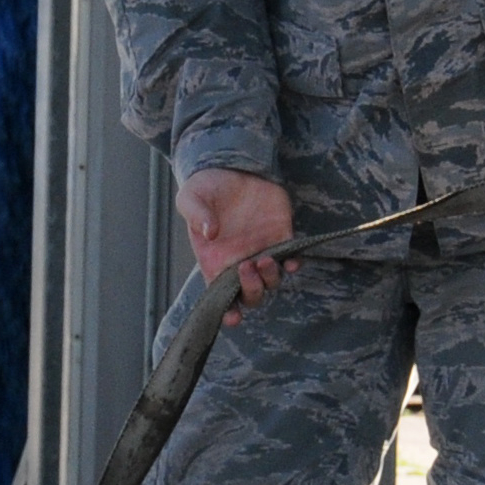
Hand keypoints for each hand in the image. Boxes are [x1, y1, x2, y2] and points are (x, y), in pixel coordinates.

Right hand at [178, 169, 298, 326]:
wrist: (233, 166)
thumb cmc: (206, 187)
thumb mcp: (191, 196)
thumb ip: (196, 215)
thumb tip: (210, 232)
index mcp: (214, 262)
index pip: (221, 296)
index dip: (227, 311)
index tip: (232, 318)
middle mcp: (239, 263)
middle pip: (250, 295)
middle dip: (251, 291)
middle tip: (246, 267)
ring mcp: (262, 252)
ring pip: (271, 282)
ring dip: (270, 278)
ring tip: (264, 259)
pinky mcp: (281, 237)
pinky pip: (290, 260)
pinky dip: (293, 265)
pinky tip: (291, 260)